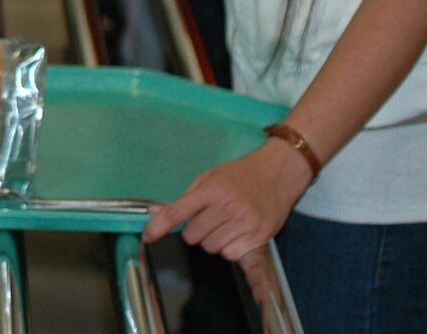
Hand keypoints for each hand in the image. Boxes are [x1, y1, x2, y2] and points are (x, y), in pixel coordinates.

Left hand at [142, 138, 313, 260]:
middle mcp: (229, 206)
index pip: (178, 212)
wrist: (279, 172)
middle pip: (193, 236)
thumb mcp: (210, 176)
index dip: (159, 226)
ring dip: (213, 239)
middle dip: (195, 230)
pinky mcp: (259, 236)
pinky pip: (230, 254)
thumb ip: (185, 198)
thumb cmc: (241, 174)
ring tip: (227, 222)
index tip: (148, 236)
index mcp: (213, 189)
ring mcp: (245, 222)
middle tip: (209, 217)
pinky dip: (230, 248)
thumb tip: (156, 215)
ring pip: (211, 247)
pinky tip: (238, 232)